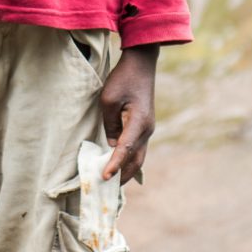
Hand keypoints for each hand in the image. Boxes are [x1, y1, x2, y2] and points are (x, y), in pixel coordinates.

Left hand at [99, 45, 158, 183]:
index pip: (125, 149)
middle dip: (123, 176)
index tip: (104, 177)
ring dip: (127, 170)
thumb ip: (110, 124)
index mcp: (139, 122)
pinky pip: (137, 148)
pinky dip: (129, 159)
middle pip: (136, 160)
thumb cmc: (123, 78)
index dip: (114, 165)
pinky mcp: (145, 125)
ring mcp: (148, 128)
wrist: (141, 63)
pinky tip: (119, 166)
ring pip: (138, 156)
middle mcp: (147, 129)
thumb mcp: (108, 99)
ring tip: (112, 182)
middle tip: (106, 188)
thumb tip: (111, 143)